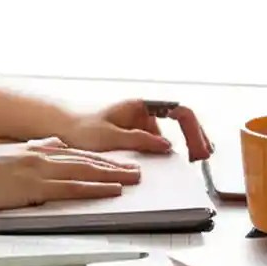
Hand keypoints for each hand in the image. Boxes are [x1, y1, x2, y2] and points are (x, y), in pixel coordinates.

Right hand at [0, 137, 141, 213]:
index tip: (115, 160)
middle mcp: (39, 155)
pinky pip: (72, 188)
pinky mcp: (34, 187)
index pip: (72, 152)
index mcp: (31, 149)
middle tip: (136, 167)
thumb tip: (48, 145)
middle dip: (113, 163)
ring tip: (133, 177)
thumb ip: (28, 151)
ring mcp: (38, 170)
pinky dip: (95, 188)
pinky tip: (112, 189)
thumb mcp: (2, 156)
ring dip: (112, 174)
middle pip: (84, 159)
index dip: (96, 157)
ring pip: (84, 171)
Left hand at [58, 99, 214, 161]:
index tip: (199, 149)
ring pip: (174, 131)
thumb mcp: (109, 137)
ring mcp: (142, 123)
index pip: (179, 111)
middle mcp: (144, 111)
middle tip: (204, 157)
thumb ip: (138, 140)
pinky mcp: (137, 134)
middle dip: (197, 137)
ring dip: (188, 143)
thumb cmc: (80, 127)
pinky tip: (181, 160)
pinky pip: (162, 140)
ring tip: (197, 159)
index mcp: (140, 105)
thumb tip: (167, 145)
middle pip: (183, 120)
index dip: (194, 130)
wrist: (61, 127)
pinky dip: (174, 150)